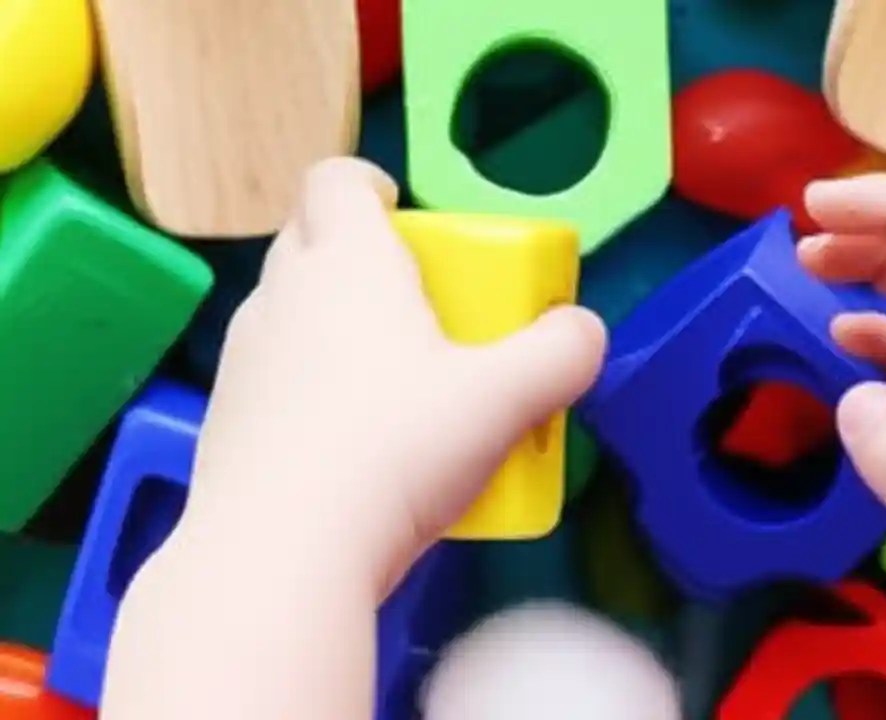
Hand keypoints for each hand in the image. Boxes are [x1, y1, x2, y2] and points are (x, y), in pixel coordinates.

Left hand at [185, 158, 605, 594]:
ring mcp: (242, 358)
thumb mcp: (504, 401)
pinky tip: (350, 447)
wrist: (282, 550)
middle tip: (415, 302)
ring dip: (330, 323)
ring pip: (288, 310)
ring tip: (387, 381)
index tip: (403, 213)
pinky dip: (307, 388)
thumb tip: (584, 331)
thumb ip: (559, 356)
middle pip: (310, 237)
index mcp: (346, 262)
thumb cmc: (396, 449)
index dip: (368, 183)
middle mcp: (281, 294)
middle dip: (358, 253)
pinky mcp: (224, 420)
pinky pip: (273, 377)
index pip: (336, 179)